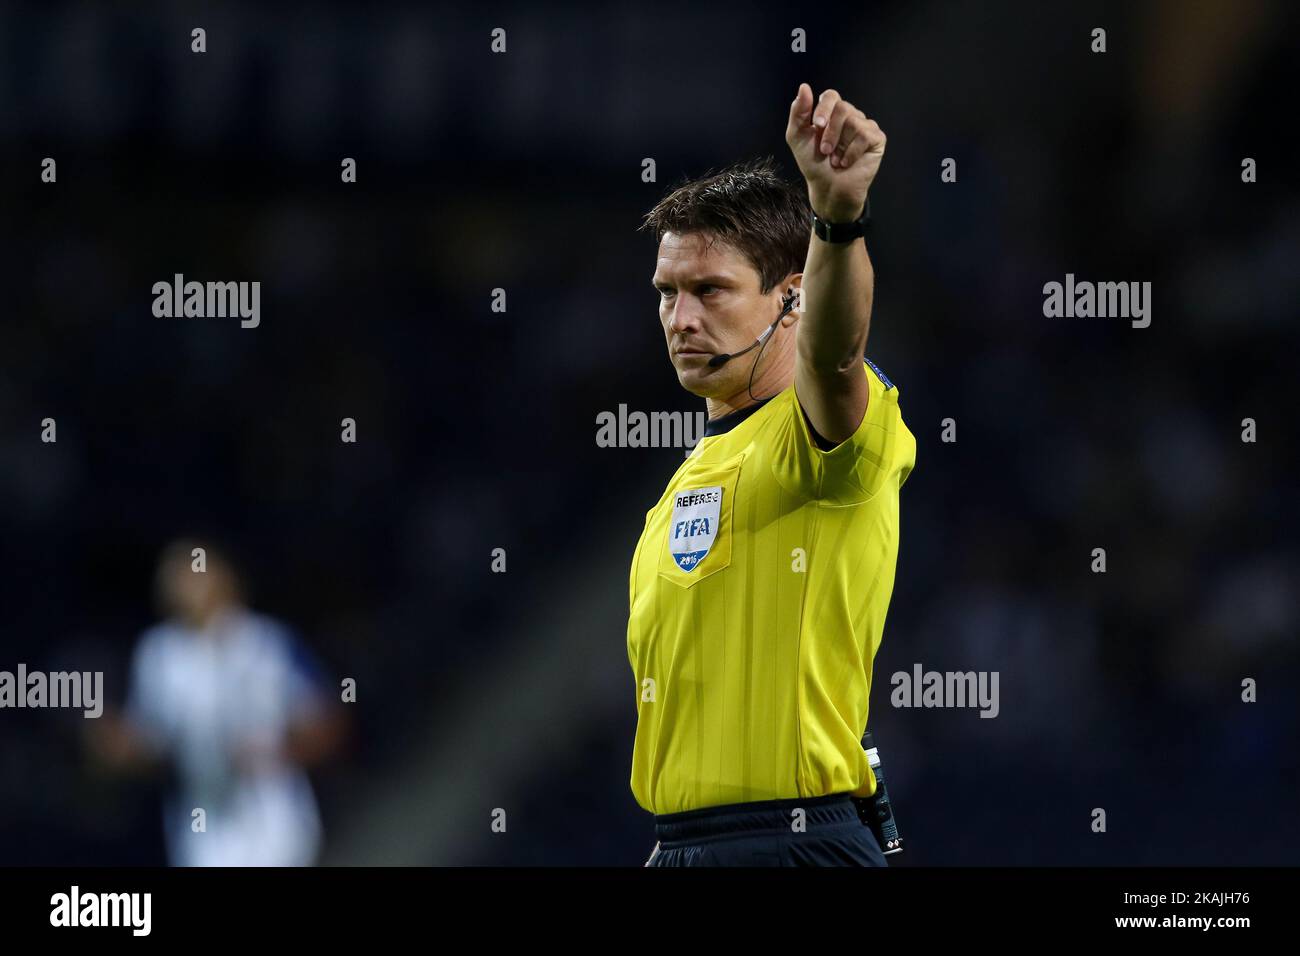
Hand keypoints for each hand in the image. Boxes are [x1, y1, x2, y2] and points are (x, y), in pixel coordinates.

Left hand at [785, 83, 884, 221]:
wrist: (828, 188)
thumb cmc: (814, 164)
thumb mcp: (798, 138)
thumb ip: (799, 113)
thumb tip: (804, 86)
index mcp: (832, 112)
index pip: (831, 96)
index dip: (824, 108)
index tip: (817, 125)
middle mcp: (850, 116)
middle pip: (843, 108)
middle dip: (830, 132)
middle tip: (824, 151)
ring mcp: (865, 126)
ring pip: (854, 121)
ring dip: (839, 145)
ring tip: (835, 159)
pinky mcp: (876, 138)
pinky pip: (864, 135)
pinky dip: (851, 152)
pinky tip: (846, 162)